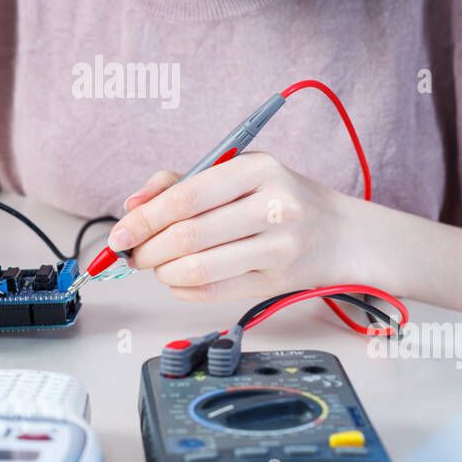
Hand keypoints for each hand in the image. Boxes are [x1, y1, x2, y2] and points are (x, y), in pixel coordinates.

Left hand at [108, 152, 356, 302]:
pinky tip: (180, 280)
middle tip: (135, 255)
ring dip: (165, 272)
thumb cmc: (279, 199)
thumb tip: (133, 204)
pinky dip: (184, 289)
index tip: (120, 234)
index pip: (186, 197)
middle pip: (188, 236)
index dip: (144, 219)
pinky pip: (215, 292)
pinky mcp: (278, 280)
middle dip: (149, 250)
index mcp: (258, 169)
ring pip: (199, 268)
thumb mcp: (237, 173)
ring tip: (159, 267)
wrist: (341, 233)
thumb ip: (181, 183)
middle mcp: (274, 206)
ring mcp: (279, 246)